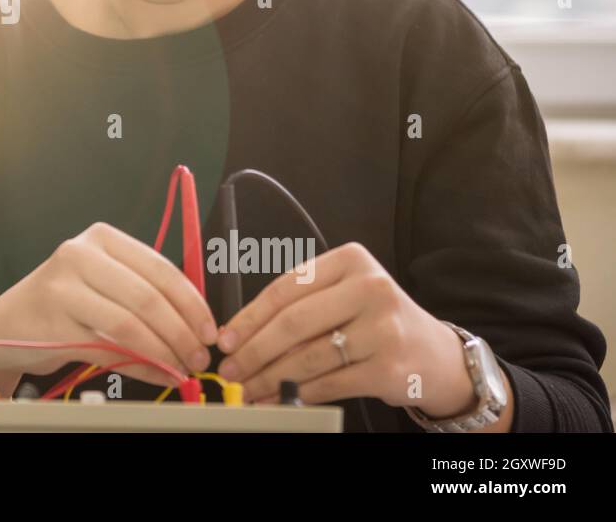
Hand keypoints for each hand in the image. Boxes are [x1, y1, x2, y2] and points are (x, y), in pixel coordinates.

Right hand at [0, 222, 217, 387]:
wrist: (6, 326)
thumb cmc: (65, 303)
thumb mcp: (102, 281)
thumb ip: (143, 290)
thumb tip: (197, 322)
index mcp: (101, 238)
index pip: (159, 267)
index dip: (191, 302)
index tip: (210, 329)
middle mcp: (78, 255)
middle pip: (147, 297)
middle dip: (181, 332)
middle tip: (200, 355)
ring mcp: (62, 289)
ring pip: (129, 325)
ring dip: (164, 352)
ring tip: (181, 368)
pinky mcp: (54, 325)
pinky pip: (110, 350)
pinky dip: (140, 366)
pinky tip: (157, 374)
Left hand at [213, 242, 476, 415]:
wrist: (435, 354)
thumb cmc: (376, 320)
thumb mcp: (344, 295)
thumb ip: (300, 305)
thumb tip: (239, 333)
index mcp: (351, 261)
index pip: (286, 288)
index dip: (249, 317)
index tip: (225, 338)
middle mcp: (370, 289)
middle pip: (294, 322)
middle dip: (254, 350)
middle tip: (230, 369)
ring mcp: (383, 329)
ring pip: (309, 356)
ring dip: (270, 377)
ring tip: (248, 388)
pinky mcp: (389, 368)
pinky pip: (329, 383)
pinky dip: (298, 395)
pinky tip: (278, 399)